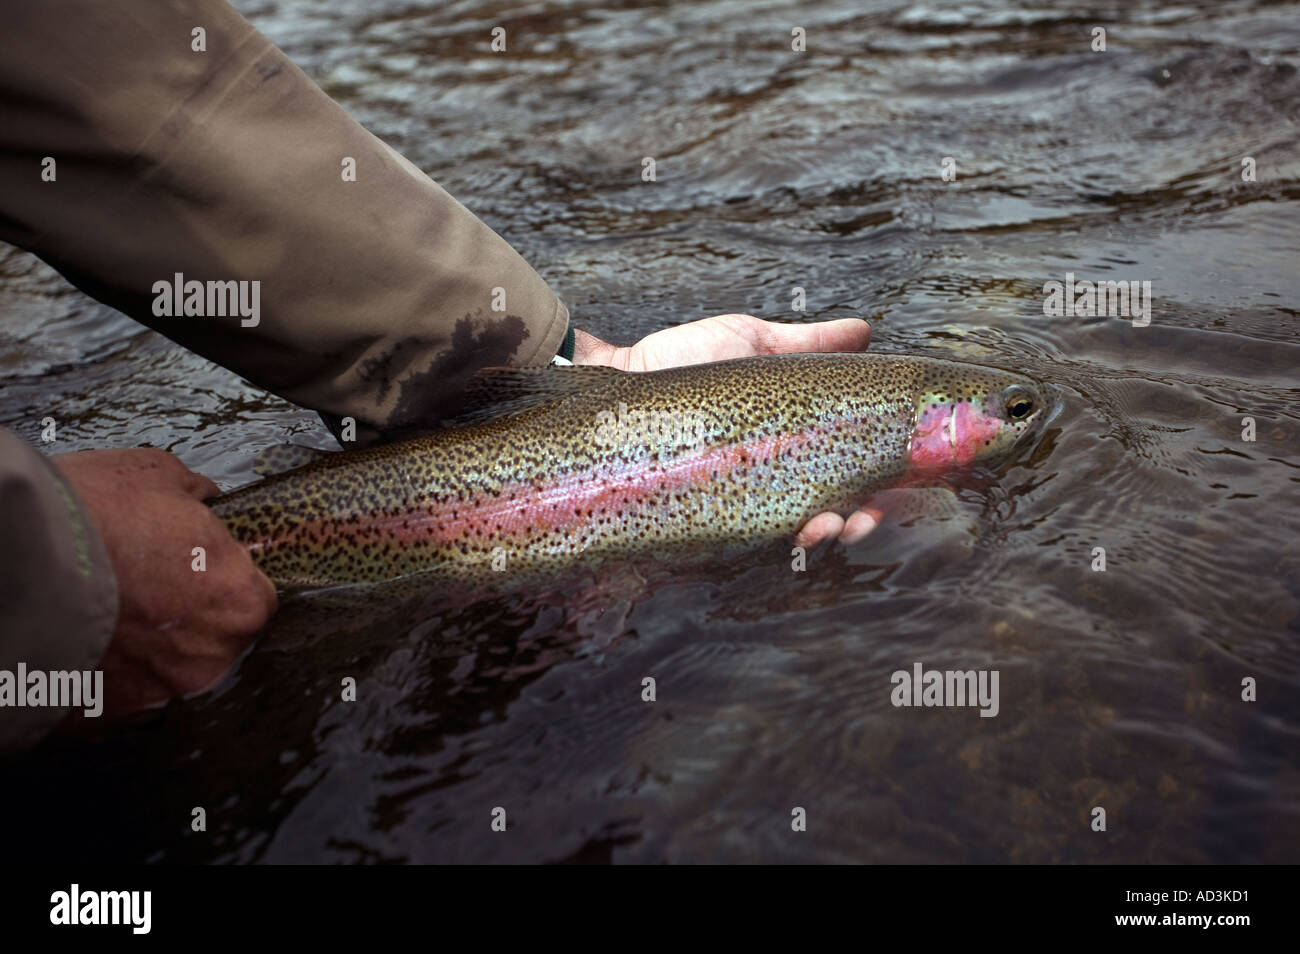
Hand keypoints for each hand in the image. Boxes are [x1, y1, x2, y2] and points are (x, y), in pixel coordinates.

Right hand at [52, 448, 275, 714]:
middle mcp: (209, 659)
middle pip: (211, 640)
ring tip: (104, 612)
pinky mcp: (103, 718)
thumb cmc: (90, 515)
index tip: (191, 565)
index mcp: (240, 602)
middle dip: (183, 616)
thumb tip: (203, 498)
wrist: (10, 559)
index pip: (251, 597)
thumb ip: (196, 497)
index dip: (220, 577)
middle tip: (141, 586)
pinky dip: (100, 672)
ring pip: (160, 671)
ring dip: (141, 649)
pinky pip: (112, 694)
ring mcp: (156, 696)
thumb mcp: (158, 477)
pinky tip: (78, 638)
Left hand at [574, 313, 880, 547]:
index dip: (876, 487)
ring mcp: (738, 503)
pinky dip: (772, 542)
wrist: (621, 375)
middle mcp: (770, 480)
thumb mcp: (752, 341)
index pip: (846, 477)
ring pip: (791, 536)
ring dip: (821, 537)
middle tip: (861, 518)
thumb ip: (809, 343)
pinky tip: (790, 532)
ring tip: (827, 526)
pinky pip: (744, 544)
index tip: (895, 484)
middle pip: (829, 514)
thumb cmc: (684, 359)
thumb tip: (864, 331)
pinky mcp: (705, 517)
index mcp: (790, 444)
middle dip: (856, 523)